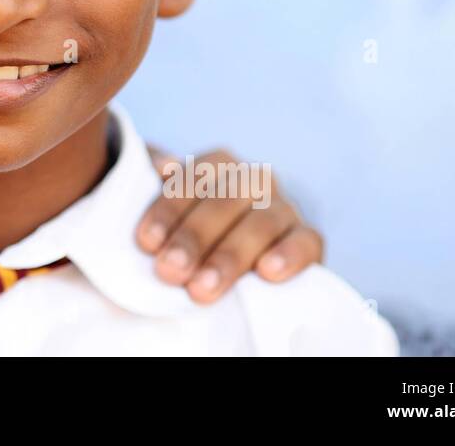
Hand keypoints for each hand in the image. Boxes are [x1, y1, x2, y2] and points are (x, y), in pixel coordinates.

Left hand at [136, 147, 322, 303]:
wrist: (231, 255)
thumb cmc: (191, 230)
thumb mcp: (171, 207)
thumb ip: (154, 184)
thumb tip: (159, 167)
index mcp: (219, 166)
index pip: (194, 178)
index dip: (169, 209)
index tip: (146, 242)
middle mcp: (254, 180)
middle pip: (224, 201)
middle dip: (193, 238)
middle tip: (169, 271)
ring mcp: (284, 208)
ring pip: (261, 223)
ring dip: (230, 256)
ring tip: (202, 289)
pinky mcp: (308, 239)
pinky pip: (307, 241)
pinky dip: (289, 254)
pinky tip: (267, 272)